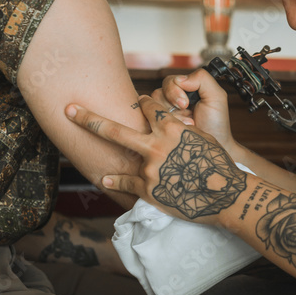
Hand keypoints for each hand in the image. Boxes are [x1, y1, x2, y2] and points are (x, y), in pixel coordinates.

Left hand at [65, 95, 249, 223]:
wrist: (226, 194)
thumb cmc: (219, 165)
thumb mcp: (202, 137)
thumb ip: (181, 131)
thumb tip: (173, 126)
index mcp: (171, 127)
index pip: (148, 107)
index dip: (140, 103)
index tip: (134, 101)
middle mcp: (156, 145)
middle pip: (114, 127)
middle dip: (88, 117)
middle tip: (69, 109)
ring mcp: (150, 167)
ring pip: (121, 157)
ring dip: (105, 151)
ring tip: (84, 147)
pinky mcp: (149, 189)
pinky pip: (126, 183)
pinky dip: (115, 181)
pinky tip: (105, 179)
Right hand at [153, 67, 236, 154]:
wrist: (210, 148)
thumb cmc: (215, 124)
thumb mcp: (216, 96)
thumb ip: (202, 79)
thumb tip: (179, 78)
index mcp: (185, 90)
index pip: (170, 82)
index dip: (175, 91)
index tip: (186, 103)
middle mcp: (172, 100)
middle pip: (158, 93)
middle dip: (171, 103)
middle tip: (185, 111)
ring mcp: (163, 113)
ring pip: (152, 106)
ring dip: (169, 116)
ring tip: (186, 124)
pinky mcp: (156, 127)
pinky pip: (148, 120)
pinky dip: (161, 125)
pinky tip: (175, 130)